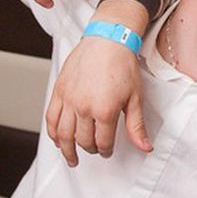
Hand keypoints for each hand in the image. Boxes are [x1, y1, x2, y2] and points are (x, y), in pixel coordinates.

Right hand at [45, 36, 151, 165]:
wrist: (108, 40)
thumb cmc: (123, 66)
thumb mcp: (135, 98)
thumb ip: (136, 126)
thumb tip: (146, 148)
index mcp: (104, 110)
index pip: (102, 142)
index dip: (106, 150)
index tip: (107, 151)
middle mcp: (83, 107)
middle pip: (82, 140)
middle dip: (90, 148)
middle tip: (94, 150)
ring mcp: (69, 99)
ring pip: (63, 134)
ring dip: (67, 149)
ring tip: (71, 157)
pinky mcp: (59, 90)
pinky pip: (51, 118)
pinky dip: (52, 132)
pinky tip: (58, 140)